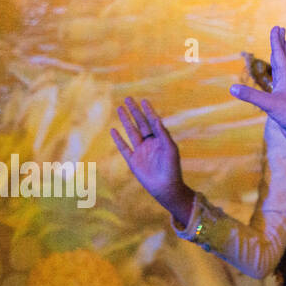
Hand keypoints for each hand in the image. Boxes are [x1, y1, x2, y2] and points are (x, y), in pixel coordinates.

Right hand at [112, 97, 193, 226]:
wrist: (165, 186)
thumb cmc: (171, 167)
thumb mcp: (170, 148)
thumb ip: (163, 134)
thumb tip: (156, 119)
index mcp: (161, 139)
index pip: (153, 121)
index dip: (148, 111)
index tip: (143, 100)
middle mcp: (150, 143)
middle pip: (140, 123)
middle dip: (134, 111)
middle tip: (128, 99)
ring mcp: (140, 151)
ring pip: (131, 132)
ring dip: (126, 120)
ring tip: (120, 108)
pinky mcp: (132, 161)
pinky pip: (123, 147)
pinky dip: (118, 139)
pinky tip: (113, 130)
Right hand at [229, 26, 285, 155]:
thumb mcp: (271, 105)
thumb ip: (252, 96)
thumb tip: (232, 88)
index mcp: (285, 78)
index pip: (279, 55)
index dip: (276, 41)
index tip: (277, 27)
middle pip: (282, 58)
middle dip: (280, 44)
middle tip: (281, 30)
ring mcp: (285, 90)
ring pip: (282, 69)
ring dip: (281, 56)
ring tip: (284, 45)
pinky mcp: (283, 100)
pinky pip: (278, 82)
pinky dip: (276, 73)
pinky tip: (276, 76)